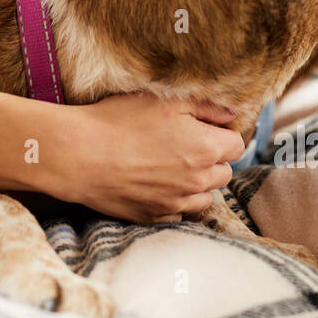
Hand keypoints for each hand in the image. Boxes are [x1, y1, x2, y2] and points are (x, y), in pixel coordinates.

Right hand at [46, 92, 245, 223]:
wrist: (80, 154)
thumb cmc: (120, 121)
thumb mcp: (165, 100)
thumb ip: (206, 107)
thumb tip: (231, 115)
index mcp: (206, 148)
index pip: (236, 145)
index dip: (222, 133)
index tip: (204, 128)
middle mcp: (197, 180)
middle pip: (224, 173)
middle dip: (212, 159)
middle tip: (186, 145)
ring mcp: (176, 202)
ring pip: (204, 197)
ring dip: (197, 183)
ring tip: (172, 167)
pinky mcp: (154, 216)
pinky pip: (178, 212)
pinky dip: (174, 200)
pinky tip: (155, 184)